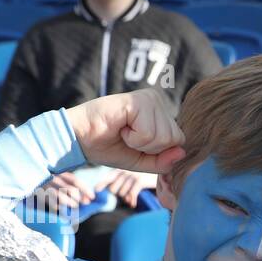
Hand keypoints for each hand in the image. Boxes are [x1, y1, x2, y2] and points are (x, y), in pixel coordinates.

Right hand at [42, 170, 96, 214]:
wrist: (33, 180)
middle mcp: (54, 179)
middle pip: (71, 190)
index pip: (75, 181)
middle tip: (85, 203)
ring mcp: (47, 187)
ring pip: (63, 198)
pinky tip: (63, 208)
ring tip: (75, 206)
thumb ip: (75, 187)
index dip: (85, 189)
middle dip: (80, 198)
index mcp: (60, 174)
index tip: (93, 197)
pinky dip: (61, 208)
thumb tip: (89, 199)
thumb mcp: (63, 180)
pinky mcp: (42, 196)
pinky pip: (54, 204)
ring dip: (71, 203)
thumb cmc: (53, 183)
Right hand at [66, 89, 185, 174]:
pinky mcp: (139, 100)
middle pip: (175, 139)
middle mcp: (158, 102)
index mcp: (162, 113)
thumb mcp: (142, 161)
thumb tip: (182, 153)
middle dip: (150, 148)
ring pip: (164, 137)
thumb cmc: (109, 147)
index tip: (135, 143)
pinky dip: (133, 138)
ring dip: (140, 143)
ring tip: (124, 131)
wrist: (80, 139)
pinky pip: (149, 133)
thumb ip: (164, 161)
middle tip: (128, 137)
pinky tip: (120, 126)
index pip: (179, 142)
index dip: (157, 152)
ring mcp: (150, 99)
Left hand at [97, 168, 157, 207]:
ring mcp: (132, 175)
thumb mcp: (133, 175)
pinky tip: (133, 205)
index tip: (96, 190)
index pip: (108, 177)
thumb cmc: (147, 176)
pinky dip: (132, 201)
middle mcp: (125, 170)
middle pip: (114, 189)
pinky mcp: (140, 180)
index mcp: (122, 168)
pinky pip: (131, 194)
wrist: (164, 173)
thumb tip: (112, 191)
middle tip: (126, 197)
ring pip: (122, 193)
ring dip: (127, 198)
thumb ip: (123, 181)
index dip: (102, 184)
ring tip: (131, 200)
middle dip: (119, 194)